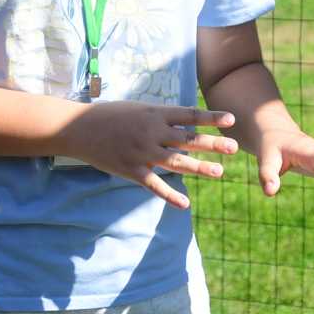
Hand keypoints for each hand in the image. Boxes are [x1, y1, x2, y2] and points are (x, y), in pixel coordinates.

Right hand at [62, 103, 238, 208]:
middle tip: (234, 147)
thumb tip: (186, 121)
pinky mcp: (131, 170)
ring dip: (199, 168)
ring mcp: (141, 153)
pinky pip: (154, 185)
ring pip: (176, 162)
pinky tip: (185, 203)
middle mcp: (151, 133)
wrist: (78, 129)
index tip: (232, 120)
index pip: (189, 115)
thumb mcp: (139, 109)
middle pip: (188, 140)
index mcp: (154, 114)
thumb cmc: (111, 116)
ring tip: (219, 172)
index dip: (211, 118)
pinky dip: (170, 195)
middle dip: (212, 144)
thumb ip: (162, 117)